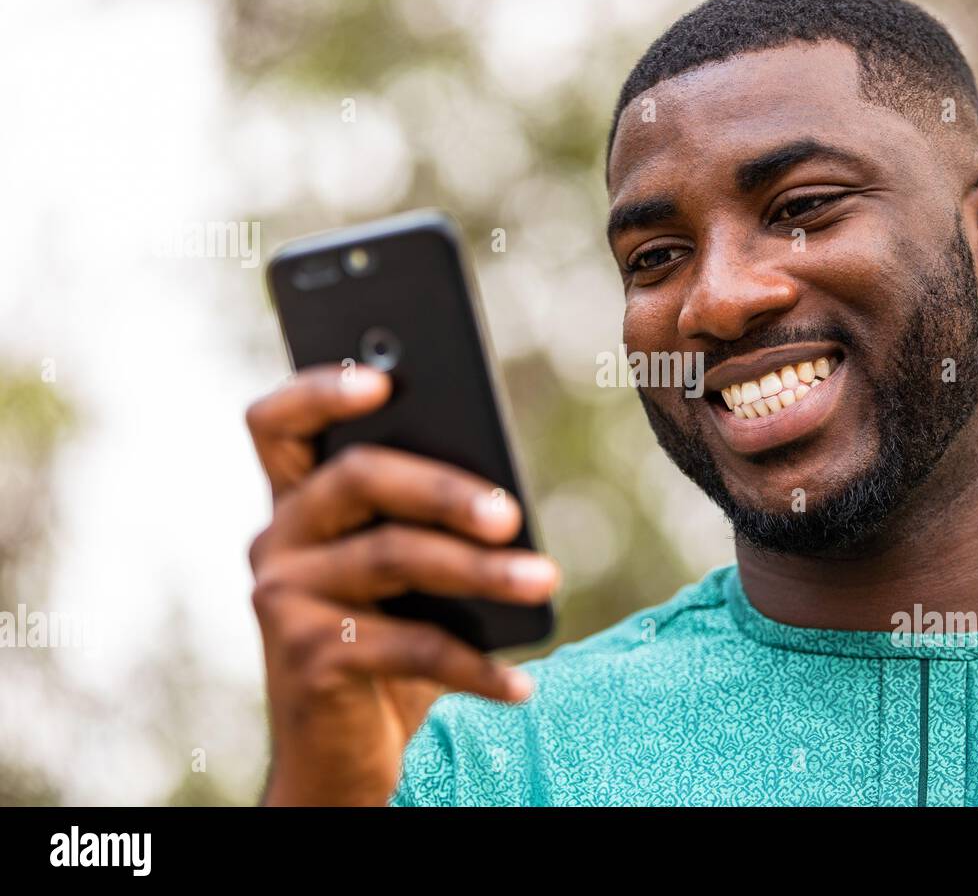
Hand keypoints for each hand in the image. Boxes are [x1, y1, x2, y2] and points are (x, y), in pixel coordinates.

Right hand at [245, 363, 557, 804]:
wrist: (346, 752)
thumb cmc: (392, 642)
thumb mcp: (409, 576)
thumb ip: (425, 523)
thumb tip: (501, 499)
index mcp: (301, 503)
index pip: (278, 423)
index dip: (319, 391)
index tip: (382, 379)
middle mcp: (279, 540)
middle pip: (356, 477)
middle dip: (442, 488)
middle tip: (512, 514)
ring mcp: (283, 598)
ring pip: (392, 556)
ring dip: (480, 571)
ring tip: (545, 579)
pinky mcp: (307, 656)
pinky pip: (410, 645)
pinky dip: (475, 667)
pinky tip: (520, 684)